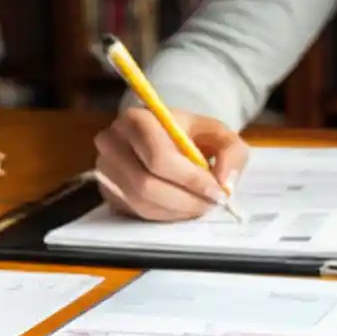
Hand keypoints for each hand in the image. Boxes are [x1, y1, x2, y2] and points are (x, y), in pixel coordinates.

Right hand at [93, 107, 247, 220]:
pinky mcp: (107, 191)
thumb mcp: (217, 132)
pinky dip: (165, 215)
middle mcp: (112, 143)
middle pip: (146, 185)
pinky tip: (182, 208)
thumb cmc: (189, 134)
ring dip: (177, 211)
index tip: (217, 192)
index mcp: (137, 120)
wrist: (163, 136)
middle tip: (210, 204)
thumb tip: (225, 184)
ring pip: (141, 203)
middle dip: (185, 200)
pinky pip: (136, 211)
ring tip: (200, 206)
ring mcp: (105, 169)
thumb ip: (232, 152)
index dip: (191, 180)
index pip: (159, 158)